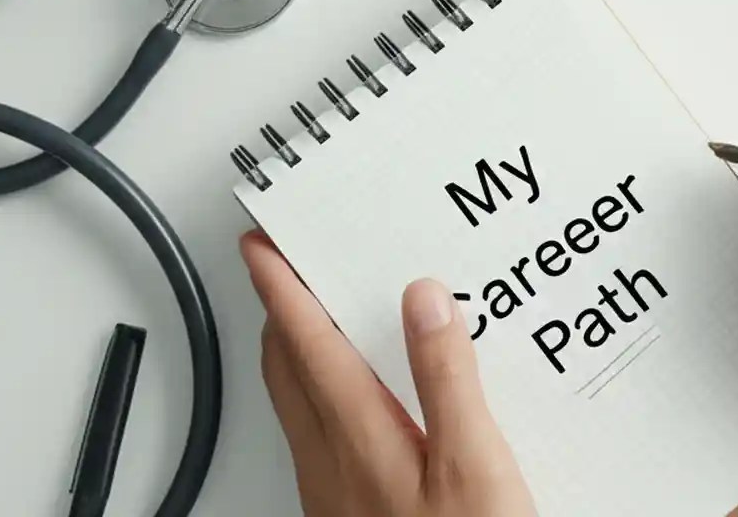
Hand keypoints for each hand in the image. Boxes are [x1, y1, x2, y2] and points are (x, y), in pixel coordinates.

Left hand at [240, 231, 537, 516]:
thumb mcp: (475, 464)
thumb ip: (446, 378)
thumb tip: (422, 301)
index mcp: (360, 437)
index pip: (308, 342)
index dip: (283, 288)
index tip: (262, 246)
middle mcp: (333, 463)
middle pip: (287, 370)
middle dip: (279, 313)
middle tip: (283, 268)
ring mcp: (335, 492)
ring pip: (298, 404)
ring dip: (297, 352)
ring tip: (317, 316)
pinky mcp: (350, 512)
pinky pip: (319, 435)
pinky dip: (323, 393)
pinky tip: (357, 397)